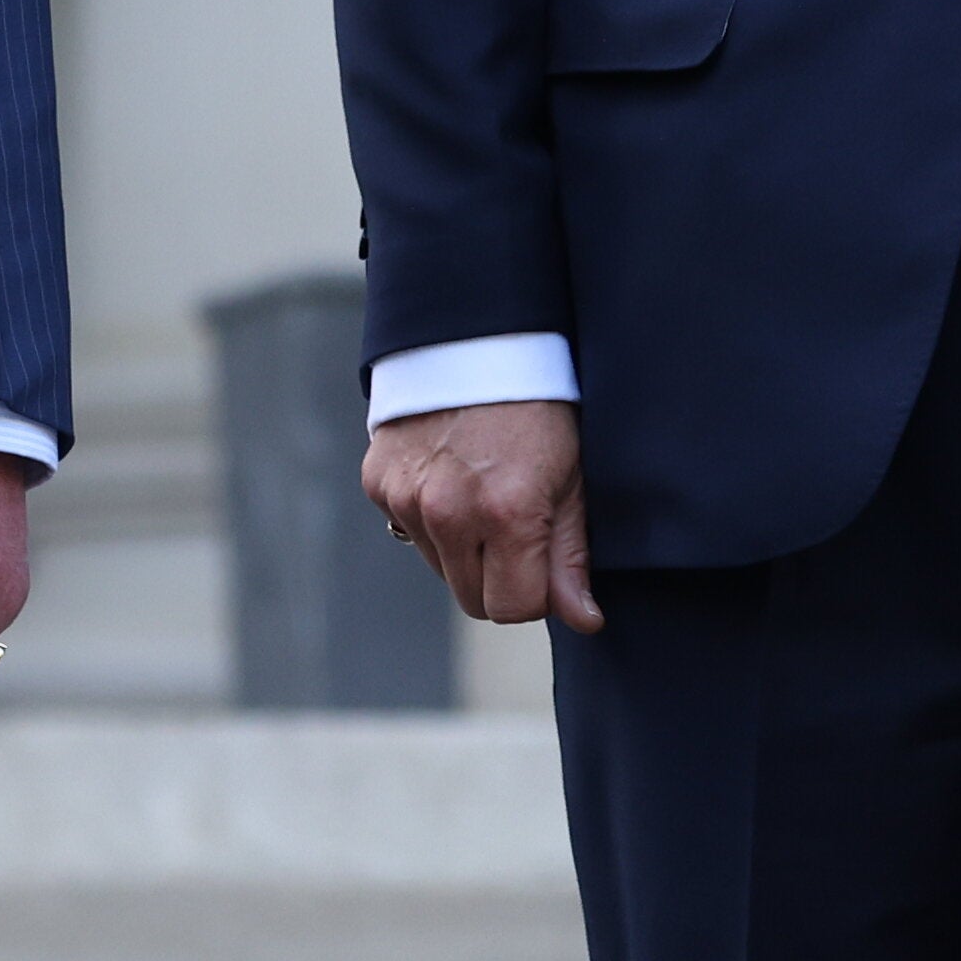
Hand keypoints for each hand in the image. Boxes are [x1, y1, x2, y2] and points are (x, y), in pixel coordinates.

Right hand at [366, 397, 597, 633]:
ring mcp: (405, 498)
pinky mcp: (377, 483)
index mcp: (506, 514)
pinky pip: (409, 531)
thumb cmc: (537, 408)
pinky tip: (450, 478)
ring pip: (440, 568)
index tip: (544, 561)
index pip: (514, 610)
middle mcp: (448, 512)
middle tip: (516, 530)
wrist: (473, 339)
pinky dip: (431, 518)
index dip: (535, 594)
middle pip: (472, 601)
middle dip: (498, 580)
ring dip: (463, 549)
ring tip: (482, 494)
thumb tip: (584, 620)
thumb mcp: (571, 477)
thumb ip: (571, 555)